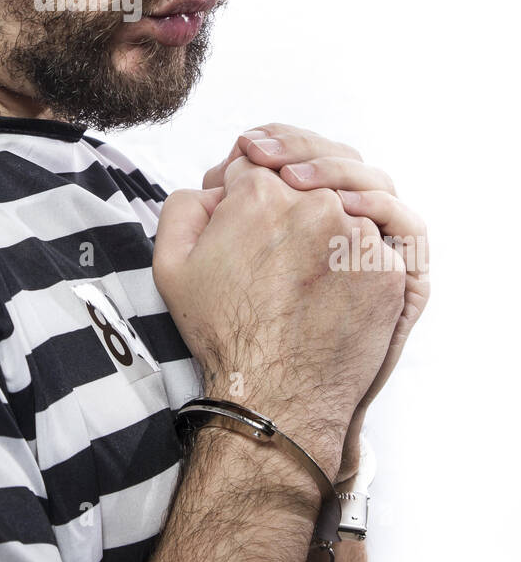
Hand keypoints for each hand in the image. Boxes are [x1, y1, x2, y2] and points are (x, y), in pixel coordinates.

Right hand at [203, 123, 429, 479]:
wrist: (274, 396)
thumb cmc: (221, 333)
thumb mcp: (171, 264)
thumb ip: (185, 204)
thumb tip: (215, 185)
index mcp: (260, 193)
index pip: (256, 165)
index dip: (244, 188)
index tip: (242, 216)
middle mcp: (314, 203)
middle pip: (303, 177)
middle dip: (287, 196)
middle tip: (275, 238)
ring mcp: (357, 234)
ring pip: (344, 204)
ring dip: (327, 221)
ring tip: (306, 261)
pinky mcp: (389, 268)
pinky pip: (376, 242)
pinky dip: (355, 255)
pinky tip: (333, 281)